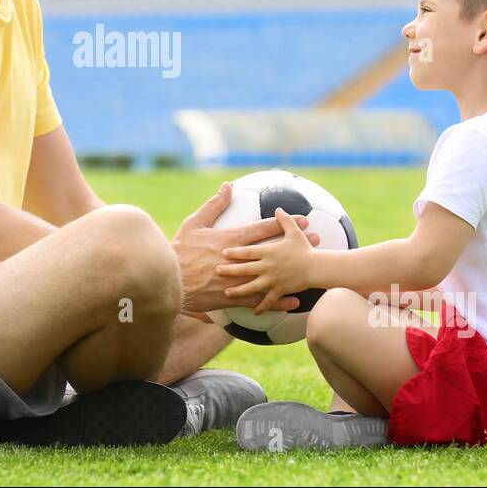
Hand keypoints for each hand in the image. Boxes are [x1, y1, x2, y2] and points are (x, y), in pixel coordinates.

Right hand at [172, 183, 320, 315]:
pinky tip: (293, 301)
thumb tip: (227, 186)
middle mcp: (239, 259)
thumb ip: (214, 205)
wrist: (170, 281)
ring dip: (291, 273)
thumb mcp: (194, 224)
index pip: (263, 229)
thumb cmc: (180, 251)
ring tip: (310, 272)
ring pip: (270, 275)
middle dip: (296, 244)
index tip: (303, 219)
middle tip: (317, 239)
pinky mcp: (233, 297)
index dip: (285, 223)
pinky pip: (259, 298)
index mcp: (231, 240)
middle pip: (273, 251)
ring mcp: (238, 279)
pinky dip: (277, 299)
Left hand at [217, 208, 317, 314]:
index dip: (234, 252)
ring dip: (238, 290)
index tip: (223, 253)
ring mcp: (272, 280)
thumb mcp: (294, 232)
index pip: (246, 251)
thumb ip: (284, 220)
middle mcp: (267, 266)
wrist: (316, 267)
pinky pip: (267, 301)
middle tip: (217, 271)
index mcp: (268, 252)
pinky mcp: (279, 291)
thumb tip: (278, 208)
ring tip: (227, 292)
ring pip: (251, 287)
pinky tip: (254, 311)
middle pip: (244, 269)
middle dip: (229, 270)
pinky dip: (261, 307)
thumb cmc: (305, 249)